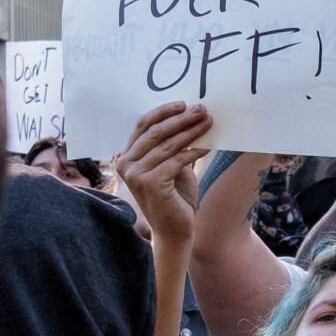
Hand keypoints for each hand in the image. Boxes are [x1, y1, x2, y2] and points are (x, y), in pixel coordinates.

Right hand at [121, 101, 212, 251]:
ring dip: (191, 131)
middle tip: (201, 110)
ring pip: (167, 145)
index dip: (163, 112)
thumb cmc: (175, 197)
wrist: (175, 231)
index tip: (184, 104)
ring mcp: (136, 174)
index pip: (142, 126)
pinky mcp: (151, 183)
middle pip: (155, 132)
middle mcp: (126, 164)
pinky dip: (194, 150)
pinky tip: (209, 145)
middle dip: (180, 119)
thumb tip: (190, 116)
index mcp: (127, 157)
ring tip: (208, 122)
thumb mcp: (172, 165)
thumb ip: (172, 145)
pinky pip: (176, 160)